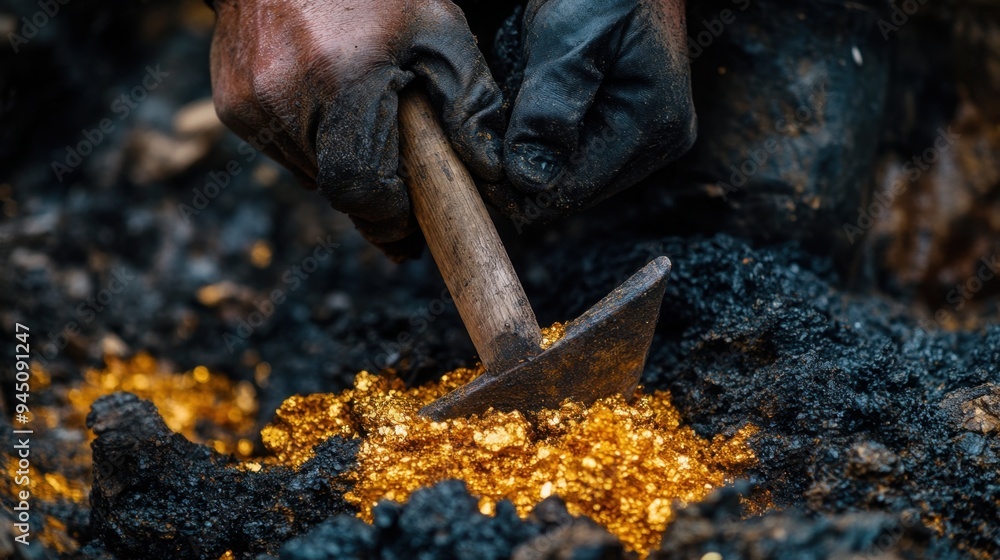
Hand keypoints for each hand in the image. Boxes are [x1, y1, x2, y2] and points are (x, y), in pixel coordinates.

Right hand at [209, 0, 504, 258]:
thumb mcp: (437, 28)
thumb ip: (469, 101)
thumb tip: (488, 172)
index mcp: (341, 78)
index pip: (360, 187)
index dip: (387, 217)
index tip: (409, 224)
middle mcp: (285, 96)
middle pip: (336, 189)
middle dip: (372, 191)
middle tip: (397, 172)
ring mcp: (250, 102)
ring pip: (309, 175)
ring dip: (342, 165)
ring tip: (362, 119)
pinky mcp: (233, 105)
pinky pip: (282, 151)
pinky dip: (313, 144)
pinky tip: (328, 104)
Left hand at [487, 0, 696, 221]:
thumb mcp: (569, 41)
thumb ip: (549, 109)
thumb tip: (528, 178)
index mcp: (653, 128)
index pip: (573, 192)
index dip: (518, 189)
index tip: (474, 170)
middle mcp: (655, 143)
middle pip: (570, 190)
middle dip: (522, 171)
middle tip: (480, 139)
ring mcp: (644, 137)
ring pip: (567, 174)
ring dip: (529, 153)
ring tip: (504, 113)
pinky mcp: (626, 126)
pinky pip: (572, 151)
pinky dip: (541, 137)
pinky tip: (525, 108)